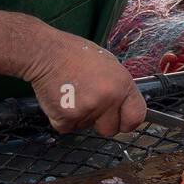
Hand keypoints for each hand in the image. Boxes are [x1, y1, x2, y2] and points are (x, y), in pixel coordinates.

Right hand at [24, 30, 145, 136]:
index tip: (121, 122)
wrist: (46, 53)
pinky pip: (68, 128)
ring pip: (86, 127)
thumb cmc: (74, 54)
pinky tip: (61, 99)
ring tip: (72, 94)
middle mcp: (109, 98)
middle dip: (100, 122)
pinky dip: (62, 119)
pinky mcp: (68, 118)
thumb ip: (118, 86)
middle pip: (111, 129)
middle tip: (88, 104)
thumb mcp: (108, 64)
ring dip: (79, 117)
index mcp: (122, 84)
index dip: (127, 122)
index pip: (136, 116)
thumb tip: (123, 104)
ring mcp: (89, 109)